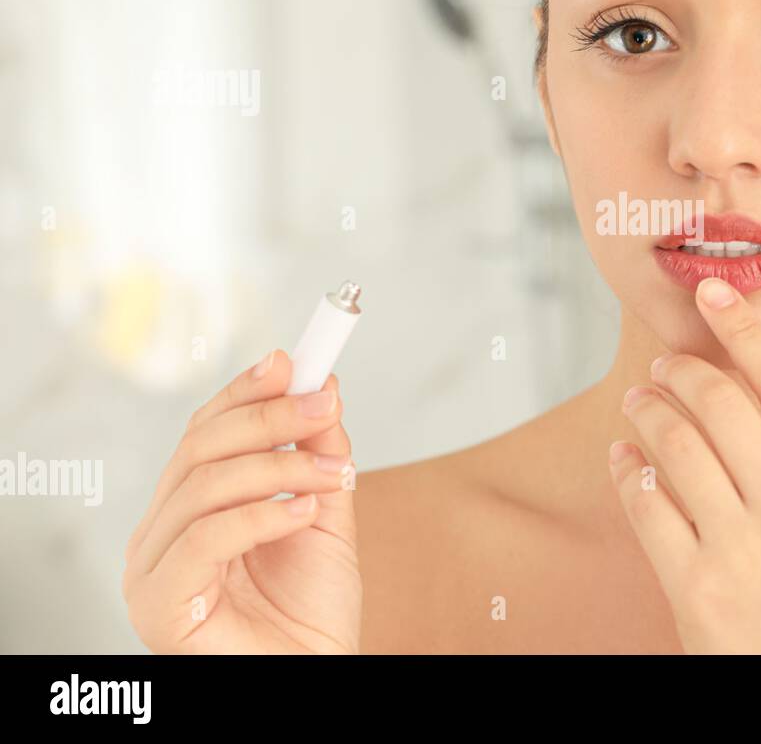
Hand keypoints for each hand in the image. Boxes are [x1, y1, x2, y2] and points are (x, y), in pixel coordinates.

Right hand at [123, 350, 361, 652]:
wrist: (316, 673)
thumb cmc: (312, 608)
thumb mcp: (325, 511)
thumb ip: (319, 452)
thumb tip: (322, 384)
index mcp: (190, 507)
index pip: (205, 431)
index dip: (245, 391)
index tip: (294, 360)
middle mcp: (162, 533)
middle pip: (200, 448)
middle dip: (269, 417)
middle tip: (325, 404)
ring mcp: (152, 569)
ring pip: (204, 485)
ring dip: (281, 467)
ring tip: (335, 477)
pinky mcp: (159, 605)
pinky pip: (205, 538)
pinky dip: (262, 514)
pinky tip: (306, 512)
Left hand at [610, 277, 760, 653]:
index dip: (743, 327)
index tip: (710, 293)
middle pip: (721, 402)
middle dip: (679, 369)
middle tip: (662, 365)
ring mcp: (741, 545)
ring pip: (676, 445)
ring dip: (646, 410)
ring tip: (636, 401)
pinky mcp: (695, 585)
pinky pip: (647, 505)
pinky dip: (627, 470)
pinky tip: (622, 458)